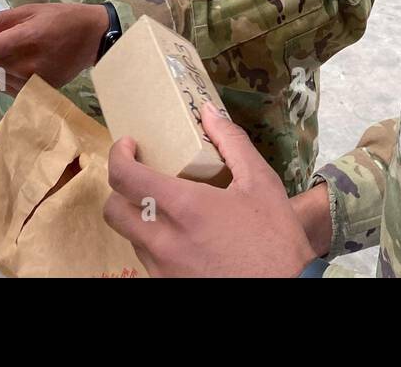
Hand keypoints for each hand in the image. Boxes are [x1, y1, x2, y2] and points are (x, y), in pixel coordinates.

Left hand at [0, 2, 108, 94]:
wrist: (93, 39)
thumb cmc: (61, 18)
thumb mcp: (28, 11)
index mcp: (20, 42)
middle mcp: (22, 67)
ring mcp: (28, 82)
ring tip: (3, 47)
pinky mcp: (34, 92)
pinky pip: (4, 86)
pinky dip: (1, 73)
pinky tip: (14, 61)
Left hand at [103, 106, 317, 276]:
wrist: (286, 289)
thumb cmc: (275, 239)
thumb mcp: (260, 182)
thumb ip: (231, 142)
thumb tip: (209, 112)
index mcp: (184, 208)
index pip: (125, 178)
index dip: (118, 156)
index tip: (128, 146)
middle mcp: (165, 241)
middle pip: (113, 211)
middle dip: (119, 189)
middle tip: (139, 176)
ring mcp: (163, 269)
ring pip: (131, 237)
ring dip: (139, 217)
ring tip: (167, 207)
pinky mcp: (169, 286)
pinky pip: (148, 260)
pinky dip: (155, 242)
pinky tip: (182, 236)